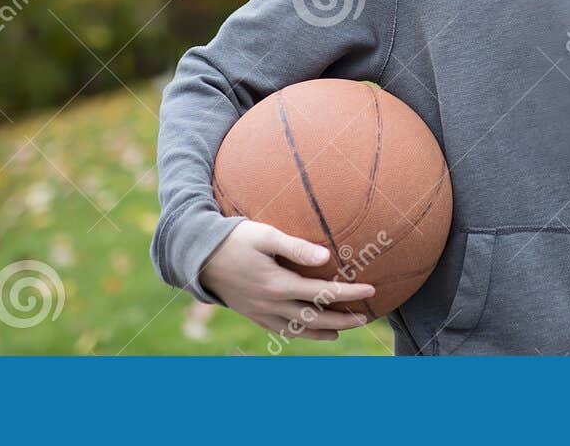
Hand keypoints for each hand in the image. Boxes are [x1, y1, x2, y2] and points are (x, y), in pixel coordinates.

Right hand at [197, 219, 376, 340]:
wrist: (198, 257)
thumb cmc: (234, 239)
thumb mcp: (265, 235)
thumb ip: (295, 247)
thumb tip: (326, 258)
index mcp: (277, 285)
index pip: (322, 294)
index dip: (349, 294)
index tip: (371, 291)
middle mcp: (271, 304)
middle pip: (315, 318)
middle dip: (343, 320)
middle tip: (366, 317)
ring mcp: (261, 313)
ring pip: (299, 329)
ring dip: (324, 331)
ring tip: (344, 329)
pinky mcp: (253, 314)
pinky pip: (282, 330)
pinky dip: (301, 333)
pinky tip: (310, 330)